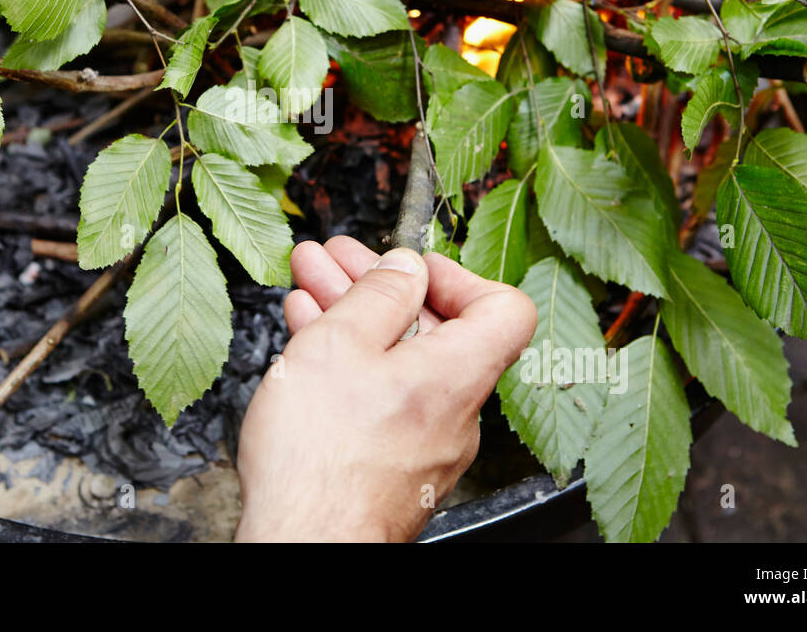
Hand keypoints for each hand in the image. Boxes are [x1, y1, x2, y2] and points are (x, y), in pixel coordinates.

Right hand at [234, 237, 536, 541]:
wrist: (302, 545)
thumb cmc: (320, 460)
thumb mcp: (339, 344)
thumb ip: (379, 296)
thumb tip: (405, 268)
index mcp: (457, 374)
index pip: (504, 309)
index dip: (456, 274)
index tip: (409, 267)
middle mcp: (454, 413)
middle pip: (436, 331)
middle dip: (378, 287)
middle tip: (333, 262)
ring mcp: (425, 444)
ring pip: (400, 362)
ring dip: (355, 319)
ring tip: (308, 287)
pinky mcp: (394, 466)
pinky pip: (383, 397)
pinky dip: (351, 363)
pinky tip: (310, 340)